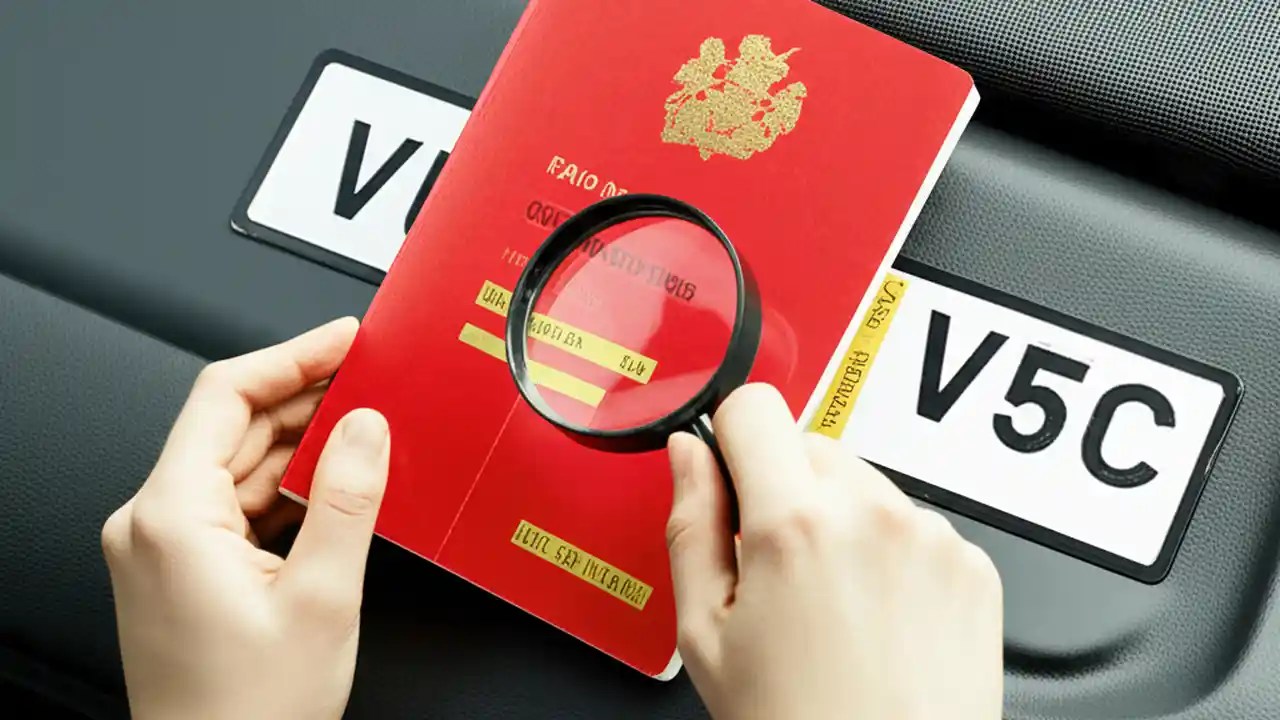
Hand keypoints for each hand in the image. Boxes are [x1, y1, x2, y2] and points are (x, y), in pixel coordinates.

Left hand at [101, 317, 389, 719]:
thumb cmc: (250, 712)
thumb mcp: (322, 597)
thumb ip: (346, 499)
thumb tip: (366, 427)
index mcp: (170, 518)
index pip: (224, 396)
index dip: (290, 356)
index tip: (340, 339)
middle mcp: (151, 524)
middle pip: (230, 427)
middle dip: (304, 399)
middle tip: (369, 382)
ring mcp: (162, 548)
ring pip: (235, 465)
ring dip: (298, 444)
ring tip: (363, 431)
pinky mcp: (180, 570)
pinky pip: (234, 504)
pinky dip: (284, 487)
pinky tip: (331, 485)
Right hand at [665, 384, 1002, 719]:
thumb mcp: (706, 634)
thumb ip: (690, 525)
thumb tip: (688, 455)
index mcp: (795, 525)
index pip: (754, 407)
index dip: (730, 441)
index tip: (731, 478)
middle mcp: (872, 515)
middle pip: (808, 444)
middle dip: (783, 489)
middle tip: (777, 568)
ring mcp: (931, 537)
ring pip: (863, 483)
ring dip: (839, 519)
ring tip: (831, 603)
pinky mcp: (972, 564)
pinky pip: (913, 523)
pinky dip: (890, 553)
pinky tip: (876, 615)